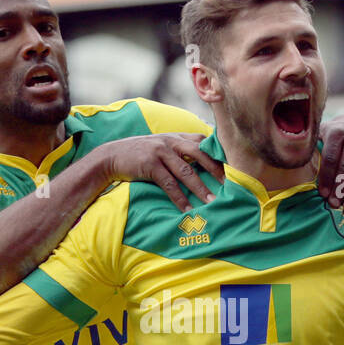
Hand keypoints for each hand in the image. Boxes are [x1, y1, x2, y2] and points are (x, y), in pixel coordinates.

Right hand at [98, 134, 222, 211]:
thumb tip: (202, 164)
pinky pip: (169, 183)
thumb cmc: (140, 155)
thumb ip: (179, 151)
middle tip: (229, 185)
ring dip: (200, 188)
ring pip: (186, 171)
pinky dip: (179, 197)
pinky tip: (187, 208)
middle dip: (216, 170)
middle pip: (200, 153)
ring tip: (212, 201)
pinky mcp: (150, 165)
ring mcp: (160, 152)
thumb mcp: (161, 147)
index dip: (217, 153)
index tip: (231, 167)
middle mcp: (171, 141)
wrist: (111, 156)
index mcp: (176, 136)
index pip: (203, 141)